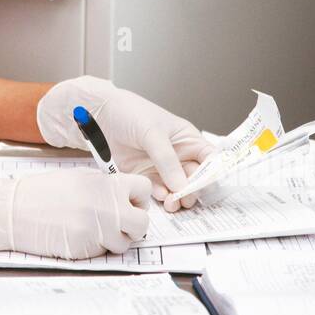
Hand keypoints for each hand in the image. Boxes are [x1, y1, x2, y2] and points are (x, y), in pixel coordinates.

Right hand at [0, 169, 151, 259]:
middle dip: (132, 226)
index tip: (129, 203)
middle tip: (118, 225)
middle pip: (142, 223)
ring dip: (113, 241)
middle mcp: (106, 206)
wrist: (14, 210)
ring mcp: (97, 229)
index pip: (143, 190)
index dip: (138, 199)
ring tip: (93, 231)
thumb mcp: (78, 179)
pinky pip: (102, 253)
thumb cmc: (42, 193)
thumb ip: (104, 187)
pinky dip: (94, 248)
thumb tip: (124, 197)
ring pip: (124, 243)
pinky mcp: (86, 249)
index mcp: (105, 184)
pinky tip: (77, 237)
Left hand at [36, 75, 216, 211]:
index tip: (207, 187)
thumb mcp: (152, 133)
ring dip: (178, 197)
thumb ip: (167, 160)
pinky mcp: (146, 175)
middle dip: (193, 191)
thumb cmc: (130, 113)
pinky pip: (159, 190)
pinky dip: (162, 196)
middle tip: (187, 198)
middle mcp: (179, 155)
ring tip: (173, 202)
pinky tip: (161, 196)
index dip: (212, 174)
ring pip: (178, 188)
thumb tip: (181, 185)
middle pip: (196, 179)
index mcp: (188, 139)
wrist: (101, 116)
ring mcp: (163, 167)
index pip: (210, 160)